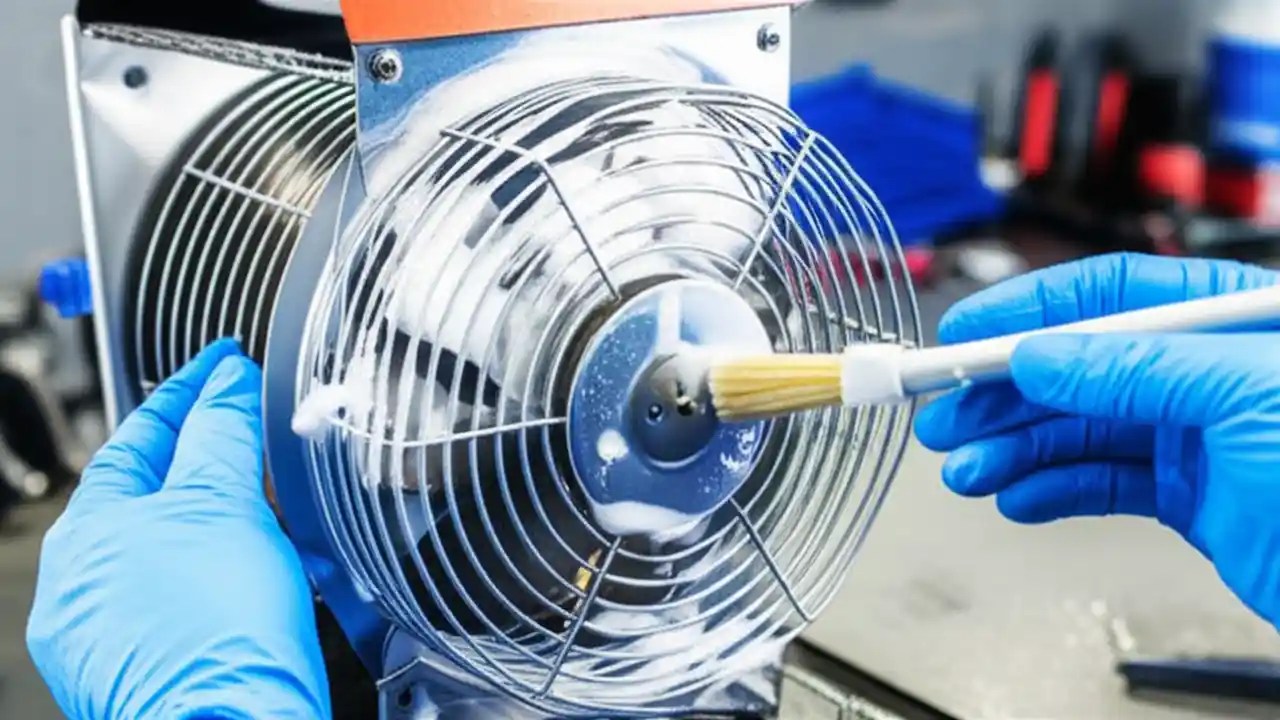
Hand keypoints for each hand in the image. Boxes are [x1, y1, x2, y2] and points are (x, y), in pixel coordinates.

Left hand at [27, 340, 330, 718]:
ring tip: (281, 515)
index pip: (141, 436)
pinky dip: (233, 577)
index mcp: (87, 533)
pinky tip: (272, 579)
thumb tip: (224, 380)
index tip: (222, 364)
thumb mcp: (223, 506)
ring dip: (232, 524)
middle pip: (156, 494)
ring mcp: (113, 633)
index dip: (189, 393)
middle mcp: (85, 584)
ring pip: (179, 551)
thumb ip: (222, 435)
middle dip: (215, 461)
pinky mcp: (151, 669)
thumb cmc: (214, 637)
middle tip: (260, 433)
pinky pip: (194, 600)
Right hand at [914, 253, 1279, 625]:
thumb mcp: (1244, 394)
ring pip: (1081, 430)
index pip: (1109, 294)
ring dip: (1015, 449)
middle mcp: (1205, 370)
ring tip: (968, 469)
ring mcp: (1198, 432)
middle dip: (1005, 393)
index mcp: (1227, 319)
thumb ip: (1133, 369)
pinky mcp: (1191, 494)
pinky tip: (1017, 495)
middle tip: (948, 415)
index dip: (1029, 310)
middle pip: (1080, 365)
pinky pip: (1102, 482)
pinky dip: (1052, 490)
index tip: (967, 333)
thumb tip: (1042, 354)